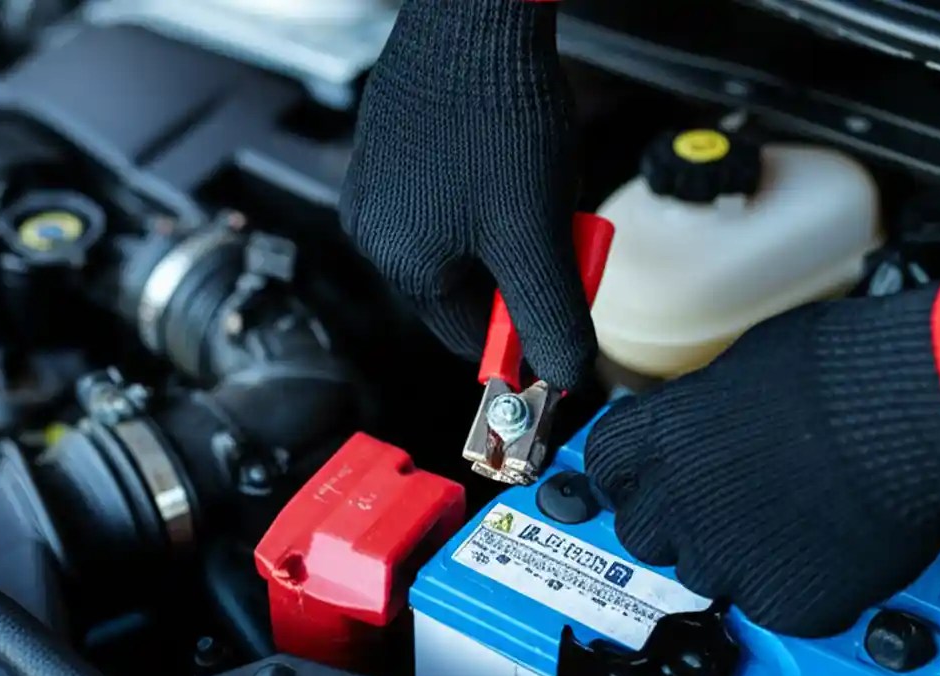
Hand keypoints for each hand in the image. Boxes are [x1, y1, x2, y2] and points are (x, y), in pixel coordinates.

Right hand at [340, 0, 593, 388]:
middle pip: (464, 291)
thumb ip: (551, 316)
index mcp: (403, 264)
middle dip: (520, 274)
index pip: (468, 339)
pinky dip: (491, 198)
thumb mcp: (536, 236)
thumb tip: (563, 377)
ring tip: (541, 190)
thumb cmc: (500, 119)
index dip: (523, 338)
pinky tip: (517, 163)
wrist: (477, 18)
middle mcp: (376, 230)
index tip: (562, 321)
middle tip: (562, 237)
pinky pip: (446, 201)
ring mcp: (379, 184)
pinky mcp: (391, 147)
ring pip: (461, 244)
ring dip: (510, 235)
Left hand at [585, 284, 939, 637]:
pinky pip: (766, 603)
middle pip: (641, 530)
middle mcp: (680, 502)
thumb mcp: (746, 364)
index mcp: (663, 435)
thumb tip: (699, 420)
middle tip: (723, 500)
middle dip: (675, 518)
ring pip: (701, 573)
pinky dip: (789, 582)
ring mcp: (728, 558)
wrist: (921, 411)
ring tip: (784, 519)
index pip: (604, 465)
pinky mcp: (782, 600)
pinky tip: (820, 543)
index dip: (631, 468)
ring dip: (730, 553)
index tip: (647, 471)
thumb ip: (702, 409)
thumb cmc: (849, 369)